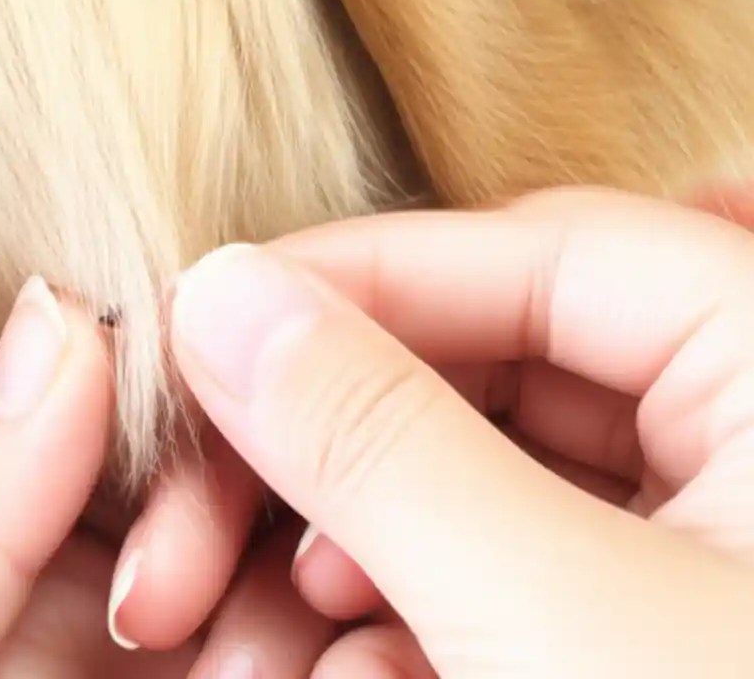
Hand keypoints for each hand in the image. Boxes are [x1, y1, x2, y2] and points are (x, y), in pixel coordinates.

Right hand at [165, 188, 753, 676]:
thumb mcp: (556, 614)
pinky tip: (348, 678)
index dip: (352, 281)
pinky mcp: (630, 632)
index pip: (542, 254)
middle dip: (318, 462)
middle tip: (192, 525)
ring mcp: (692, 547)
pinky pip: (494, 580)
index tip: (205, 329)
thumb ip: (383, 440)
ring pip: (464, 490)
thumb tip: (222, 298)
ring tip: (261, 646)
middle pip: (480, 379)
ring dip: (336, 562)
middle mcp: (744, 439)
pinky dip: (399, 626)